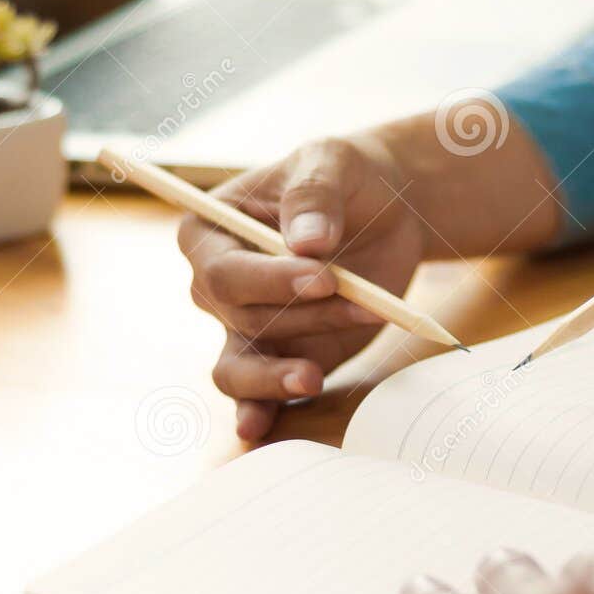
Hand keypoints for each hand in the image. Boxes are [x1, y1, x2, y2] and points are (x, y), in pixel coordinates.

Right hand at [177, 137, 425, 439]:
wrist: (385, 213)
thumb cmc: (345, 178)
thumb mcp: (332, 164)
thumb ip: (315, 196)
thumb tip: (307, 243)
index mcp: (208, 231)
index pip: (224, 270)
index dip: (270, 280)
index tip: (324, 276)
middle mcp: (215, 286)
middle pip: (238, 318)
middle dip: (301, 316)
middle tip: (362, 303)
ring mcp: (245, 327)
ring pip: (239, 368)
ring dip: (279, 375)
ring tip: (314, 377)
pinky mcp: (280, 357)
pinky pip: (258, 395)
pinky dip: (260, 412)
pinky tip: (260, 428)